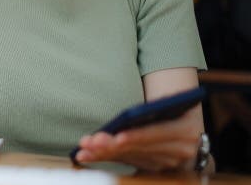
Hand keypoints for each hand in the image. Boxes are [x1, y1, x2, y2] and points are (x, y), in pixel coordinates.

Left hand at [75, 112, 202, 172]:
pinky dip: (105, 157)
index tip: (117, 137)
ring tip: (84, 148)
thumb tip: (128, 115)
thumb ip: (154, 107)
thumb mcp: (167, 103)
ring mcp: (166, 161)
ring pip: (131, 157)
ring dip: (104, 153)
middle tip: (89, 142)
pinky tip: (85, 155)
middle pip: (140, 148)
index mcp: (185, 129)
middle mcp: (179, 150)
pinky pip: (126, 162)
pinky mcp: (153, 167)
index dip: (137, 136)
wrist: (186, 122)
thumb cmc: (170, 106)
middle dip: (112, 146)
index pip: (158, 133)